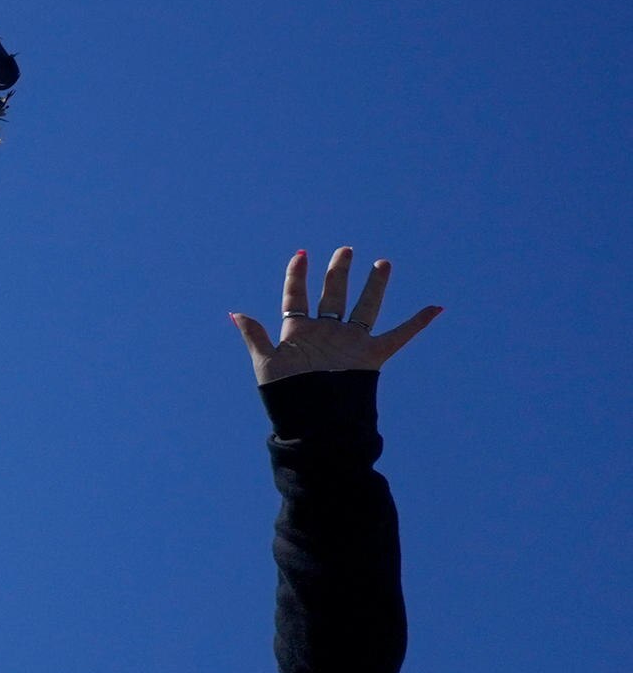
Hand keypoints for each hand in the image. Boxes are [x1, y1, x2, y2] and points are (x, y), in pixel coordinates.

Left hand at [234, 246, 440, 383]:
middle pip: (334, 294)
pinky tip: (435, 308)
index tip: (301, 254)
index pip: (297, 295)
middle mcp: (326, 331)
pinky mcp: (372, 356)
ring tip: (383, 263)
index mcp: (299, 330)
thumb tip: (238, 313)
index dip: (298, 275)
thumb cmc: (286, 396)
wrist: (315, 422)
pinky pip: (399, 335)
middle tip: (345, 250)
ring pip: (365, 306)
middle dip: (339, 271)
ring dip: (374, 285)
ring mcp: (350, 342)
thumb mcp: (266, 364)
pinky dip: (418, 323)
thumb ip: (255, 337)